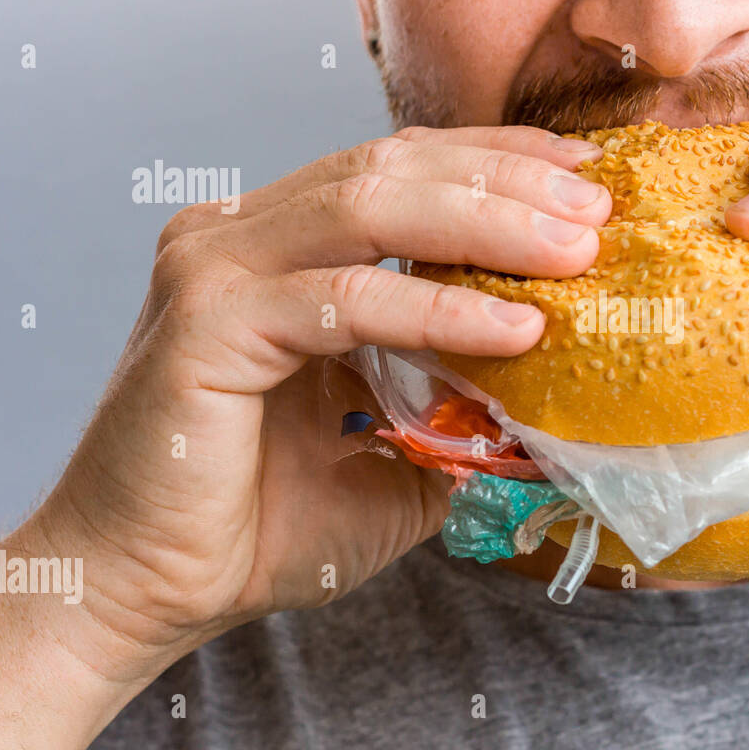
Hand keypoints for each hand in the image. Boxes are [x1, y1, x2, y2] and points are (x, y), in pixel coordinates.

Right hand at [11, 126, 608, 711]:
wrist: (150, 589)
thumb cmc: (263, 520)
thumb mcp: (396, 448)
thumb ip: (463, 404)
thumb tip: (561, 391)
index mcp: (280, 244)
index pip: (404, 169)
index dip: (498, 161)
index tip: (585, 177)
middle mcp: (241, 234)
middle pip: (394, 168)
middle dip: (508, 182)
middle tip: (598, 210)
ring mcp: (215, 268)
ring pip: (371, 208)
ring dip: (487, 224)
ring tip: (576, 253)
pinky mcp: (208, 323)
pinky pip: (347, 300)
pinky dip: (439, 311)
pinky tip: (515, 330)